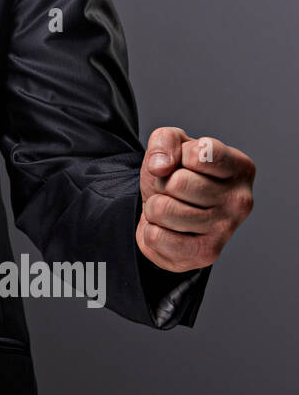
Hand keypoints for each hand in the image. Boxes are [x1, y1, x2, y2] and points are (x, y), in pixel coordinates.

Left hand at [137, 126, 254, 272]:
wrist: (166, 215)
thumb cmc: (175, 175)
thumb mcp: (171, 146)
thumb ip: (165, 140)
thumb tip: (160, 166)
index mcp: (240, 168)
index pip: (200, 154)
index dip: (179, 155)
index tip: (183, 164)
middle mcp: (241, 200)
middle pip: (178, 183)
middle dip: (163, 184)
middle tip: (173, 191)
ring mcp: (226, 230)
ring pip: (164, 209)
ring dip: (155, 207)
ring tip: (170, 208)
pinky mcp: (206, 254)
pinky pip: (156, 236)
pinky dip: (152, 231)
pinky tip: (169, 230)